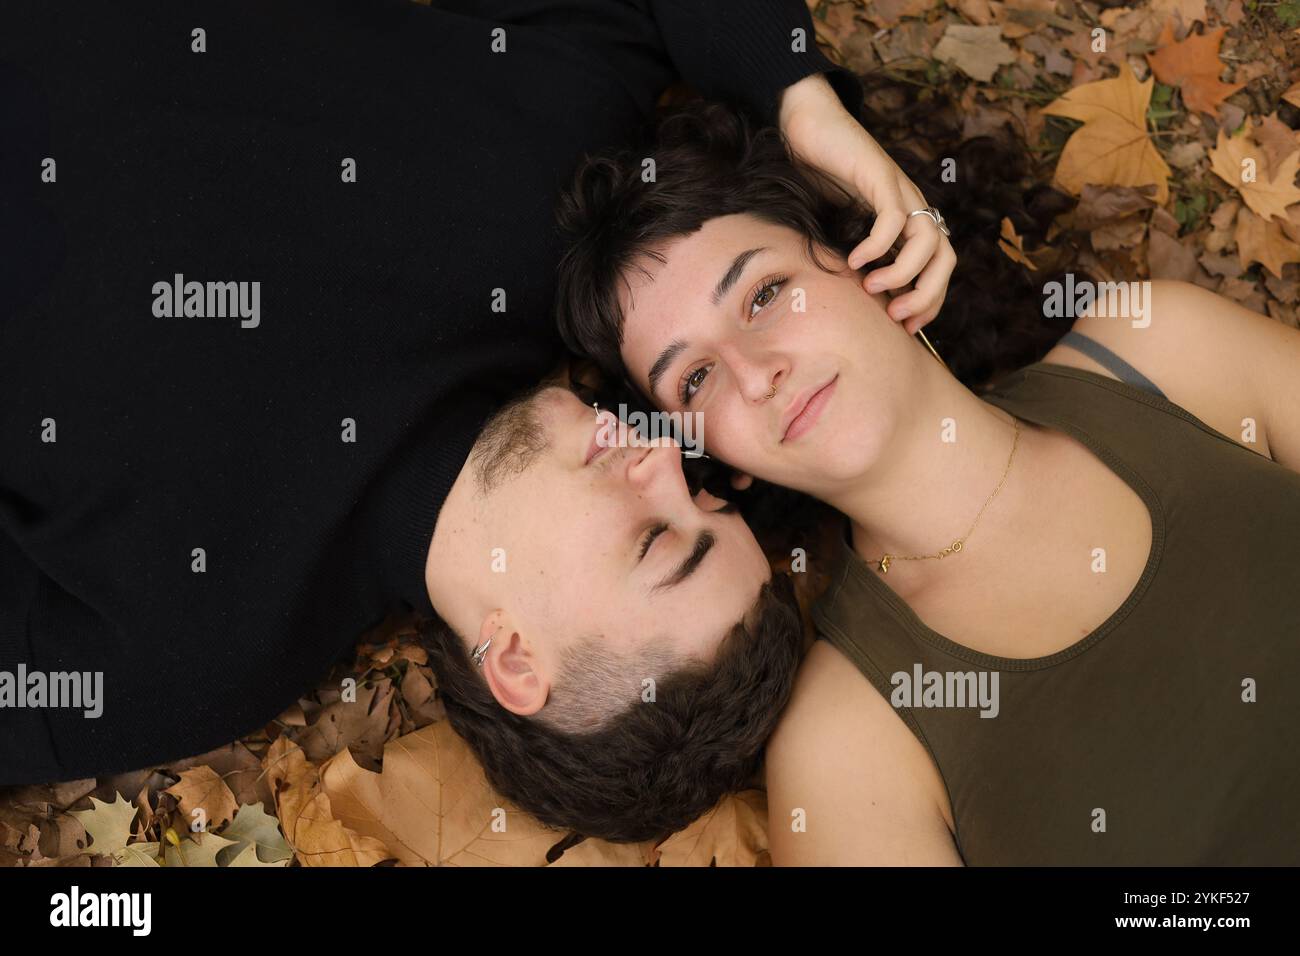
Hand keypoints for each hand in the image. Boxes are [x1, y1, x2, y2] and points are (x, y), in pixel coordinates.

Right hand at [778, 74, 955, 334]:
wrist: (809, 123)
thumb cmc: (822, 172)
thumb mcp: (840, 222)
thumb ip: (855, 252)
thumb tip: (855, 297)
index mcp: (908, 218)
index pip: (940, 265)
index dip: (930, 300)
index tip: (905, 326)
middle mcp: (912, 204)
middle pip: (945, 256)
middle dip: (927, 295)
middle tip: (896, 318)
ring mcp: (899, 188)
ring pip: (927, 239)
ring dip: (903, 274)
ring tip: (870, 288)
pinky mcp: (879, 175)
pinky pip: (893, 218)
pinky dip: (877, 246)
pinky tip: (854, 260)